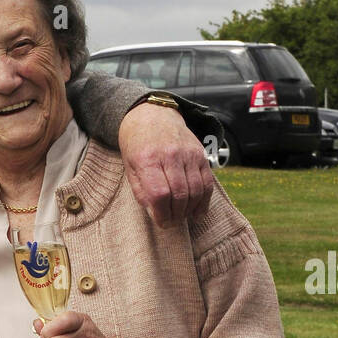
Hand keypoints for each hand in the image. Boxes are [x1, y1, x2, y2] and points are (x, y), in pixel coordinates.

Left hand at [118, 102, 213, 227]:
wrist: (152, 115)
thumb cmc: (137, 145)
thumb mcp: (130, 167)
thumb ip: (141, 192)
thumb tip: (156, 214)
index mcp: (148, 159)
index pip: (160, 194)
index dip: (162, 214)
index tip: (162, 223)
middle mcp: (171, 155)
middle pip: (179, 194)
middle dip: (176, 215)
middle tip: (172, 223)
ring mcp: (188, 154)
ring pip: (195, 190)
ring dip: (190, 210)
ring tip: (182, 217)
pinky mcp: (201, 154)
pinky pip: (207, 182)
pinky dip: (204, 201)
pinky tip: (198, 212)